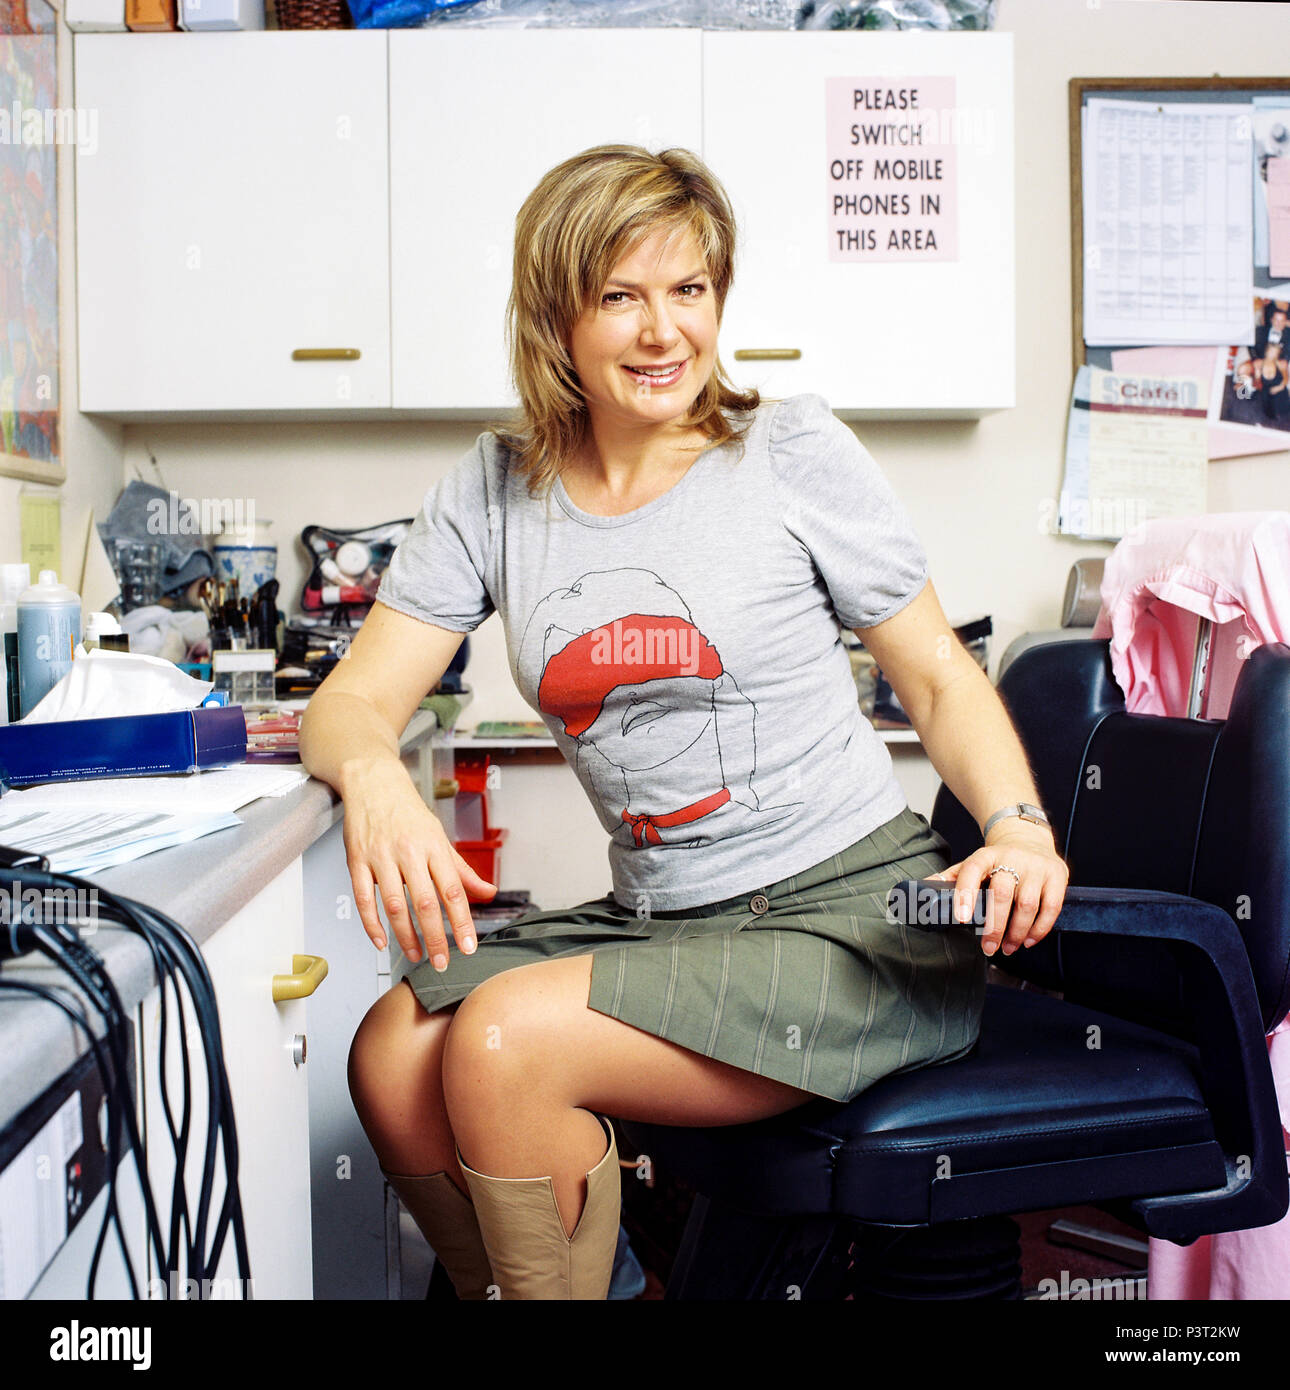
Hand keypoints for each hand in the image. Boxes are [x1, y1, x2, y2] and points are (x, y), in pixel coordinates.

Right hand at [339, 758, 496, 970]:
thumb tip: (489, 892)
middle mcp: (409, 852)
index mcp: (434, 847)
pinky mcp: (357, 861)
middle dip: (436, 937)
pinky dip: (372, 924)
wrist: (374, 783)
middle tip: (442, 961)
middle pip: (425, 902)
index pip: (453, 890)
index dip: (462, 921)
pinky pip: (364, 898)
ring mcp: (381, 857)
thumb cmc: (409, 812)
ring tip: (416, 955)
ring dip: (406, 936)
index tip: (469, 946)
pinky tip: (381, 941)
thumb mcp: (441, 838)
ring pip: (395, 904)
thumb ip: (463, 870)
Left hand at [926, 824, 1068, 957]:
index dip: (965, 894)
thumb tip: (923, 888)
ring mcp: (1036, 867)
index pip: (972, 871)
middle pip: (1002, 894)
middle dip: (994, 926)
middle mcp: (1012, 858)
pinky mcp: (1057, 876)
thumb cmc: (997, 860)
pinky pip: (1051, 907)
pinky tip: (1028, 941)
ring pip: (1028, 905)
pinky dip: (1040, 929)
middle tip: (988, 947)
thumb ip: (953, 877)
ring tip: (1007, 948)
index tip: (960, 918)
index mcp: (986, 855)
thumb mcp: (974, 863)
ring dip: (1017, 933)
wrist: (1029, 840)